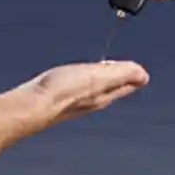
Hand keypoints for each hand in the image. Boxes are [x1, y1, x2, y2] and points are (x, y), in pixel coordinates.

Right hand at [27, 61, 149, 122]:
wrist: (30, 107)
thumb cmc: (62, 92)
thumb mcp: (97, 77)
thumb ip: (120, 74)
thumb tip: (143, 75)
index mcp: (103, 95)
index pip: (125, 85)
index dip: (132, 74)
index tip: (136, 68)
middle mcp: (91, 101)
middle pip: (111, 88)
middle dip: (118, 77)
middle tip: (122, 67)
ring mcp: (74, 101)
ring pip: (94, 89)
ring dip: (100, 78)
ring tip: (101, 70)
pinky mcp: (58, 99)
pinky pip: (77, 87)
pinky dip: (82, 79)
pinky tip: (75, 76)